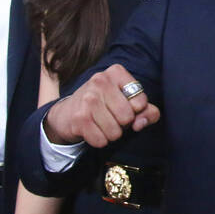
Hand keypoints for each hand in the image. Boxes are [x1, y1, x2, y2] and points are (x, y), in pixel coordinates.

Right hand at [44, 64, 159, 147]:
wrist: (67, 113)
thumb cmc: (105, 106)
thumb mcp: (129, 102)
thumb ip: (147, 111)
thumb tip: (140, 123)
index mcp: (116, 72)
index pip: (140, 102)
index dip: (135, 111)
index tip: (124, 106)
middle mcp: (100, 81)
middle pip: (127, 117)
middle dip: (123, 123)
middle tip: (111, 116)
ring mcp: (87, 99)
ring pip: (115, 132)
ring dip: (111, 133)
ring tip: (101, 123)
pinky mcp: (79, 118)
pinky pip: (101, 141)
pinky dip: (100, 140)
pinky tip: (92, 129)